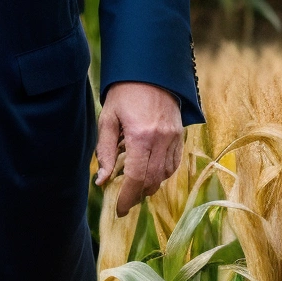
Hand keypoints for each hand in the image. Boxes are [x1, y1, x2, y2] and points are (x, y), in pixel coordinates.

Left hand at [95, 83, 183, 215]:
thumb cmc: (124, 93)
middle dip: (137, 195)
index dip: (127, 198)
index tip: (119, 210)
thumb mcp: (108, 119)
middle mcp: (161, 139)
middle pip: (152, 181)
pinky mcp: (180, 135)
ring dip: (150, 184)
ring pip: (165, 175)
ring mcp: (174, 137)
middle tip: (124, 199)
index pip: (135, 178)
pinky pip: (173, 163)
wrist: (150, 70)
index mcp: (141, 136)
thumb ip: (105, 152)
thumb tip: (101, 181)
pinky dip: (162, 173)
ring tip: (134, 184)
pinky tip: (149, 170)